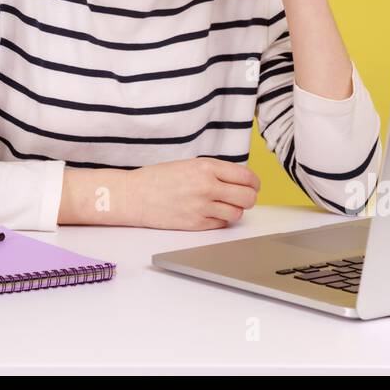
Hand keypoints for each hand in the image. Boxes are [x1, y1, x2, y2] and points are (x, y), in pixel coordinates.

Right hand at [123, 157, 259, 229]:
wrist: (135, 195)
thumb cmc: (159, 178)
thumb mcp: (189, 164)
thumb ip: (215, 171)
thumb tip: (241, 180)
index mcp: (206, 167)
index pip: (246, 177)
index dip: (254, 183)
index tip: (253, 185)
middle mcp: (207, 186)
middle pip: (248, 197)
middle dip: (249, 198)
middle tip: (243, 197)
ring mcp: (201, 207)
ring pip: (237, 214)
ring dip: (235, 210)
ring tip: (224, 206)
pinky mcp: (196, 224)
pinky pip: (222, 224)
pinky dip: (221, 220)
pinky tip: (210, 213)